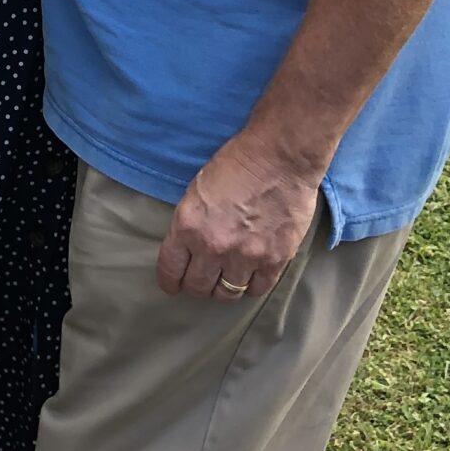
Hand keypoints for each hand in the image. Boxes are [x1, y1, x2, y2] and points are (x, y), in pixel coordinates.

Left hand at [155, 129, 320, 298]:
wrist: (279, 157)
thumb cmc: (236, 164)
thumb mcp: (196, 190)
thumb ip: (190, 223)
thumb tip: (188, 247)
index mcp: (188, 226)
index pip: (170, 270)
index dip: (170, 281)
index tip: (173, 284)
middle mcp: (214, 246)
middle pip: (198, 287)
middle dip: (196, 286)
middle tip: (201, 280)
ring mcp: (246, 256)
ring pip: (227, 293)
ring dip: (224, 288)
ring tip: (225, 279)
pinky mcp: (275, 260)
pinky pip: (257, 289)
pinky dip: (251, 286)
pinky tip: (249, 277)